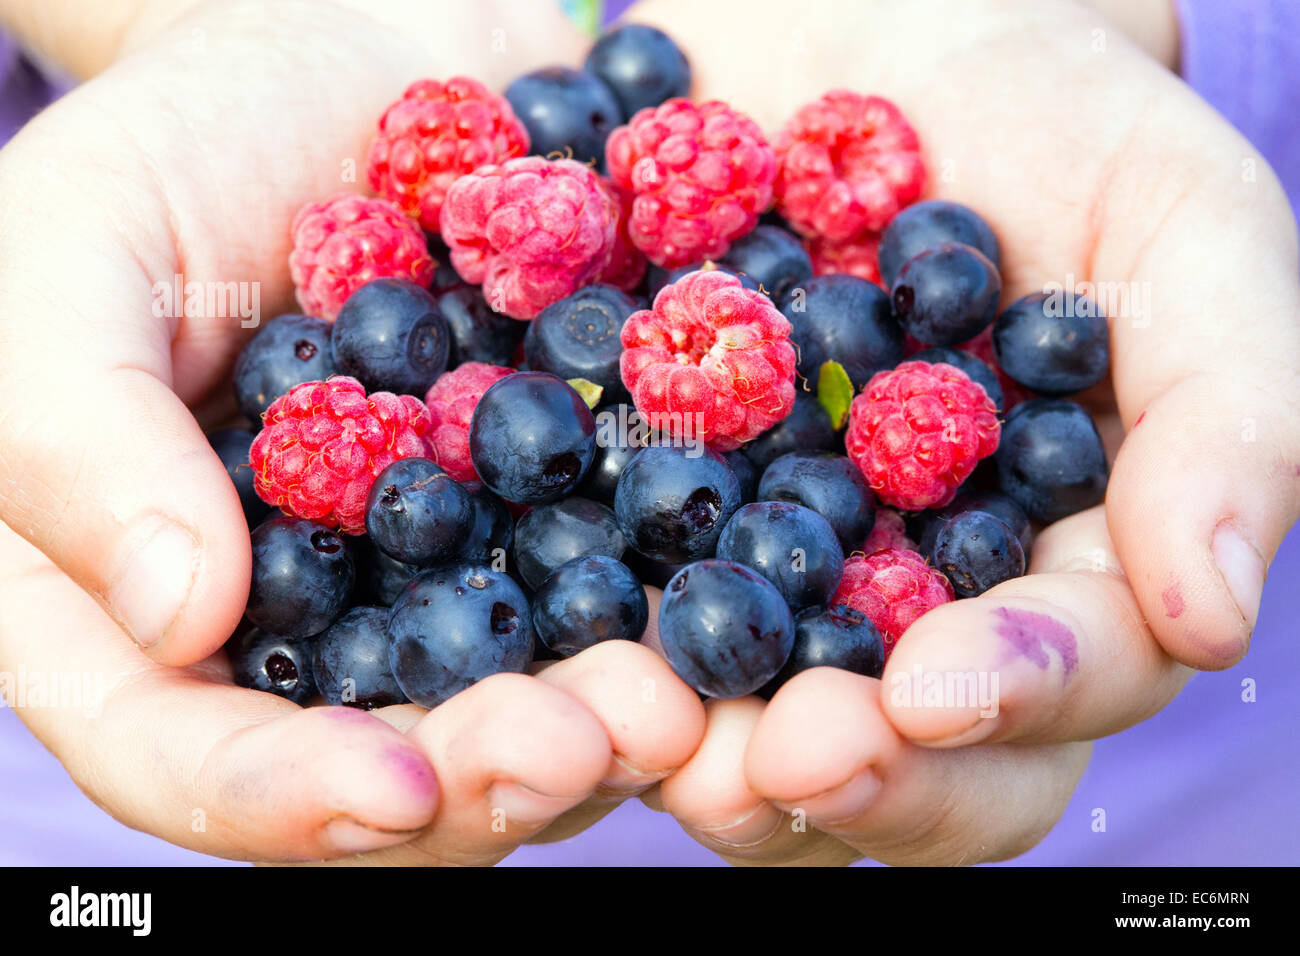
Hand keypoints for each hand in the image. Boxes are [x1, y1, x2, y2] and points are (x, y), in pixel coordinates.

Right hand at [0, 0, 706, 862]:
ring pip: (527, 711)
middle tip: (585, 743)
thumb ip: (79, 433)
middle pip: (389, 768)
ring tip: (679, 702)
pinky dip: (685, 613)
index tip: (392, 788)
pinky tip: (747, 606)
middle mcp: (315, 625)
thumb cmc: (184, 140)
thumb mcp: (73, 247)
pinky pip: (628, 592)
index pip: (187, 752)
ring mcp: (457, 580)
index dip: (283, 795)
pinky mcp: (571, 520)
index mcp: (145, 599)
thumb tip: (181, 617)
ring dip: (611, 730)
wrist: (362, 55)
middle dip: (489, 778)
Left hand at [625, 0, 1299, 862]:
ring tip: (657, 743)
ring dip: (711, 759)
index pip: (1065, 679)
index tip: (932, 692)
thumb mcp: (1181, 227)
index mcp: (1063, 559)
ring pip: (763, 721)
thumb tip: (1214, 620)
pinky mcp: (657, 519)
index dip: (1012, 701)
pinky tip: (556, 653)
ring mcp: (783, 571)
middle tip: (779, 763)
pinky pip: (625, 607)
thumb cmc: (1053, 123)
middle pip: (911, 751)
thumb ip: (1228, 416)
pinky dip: (593, 646)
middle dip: (854, 774)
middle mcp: (924, 599)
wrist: (859, 38)